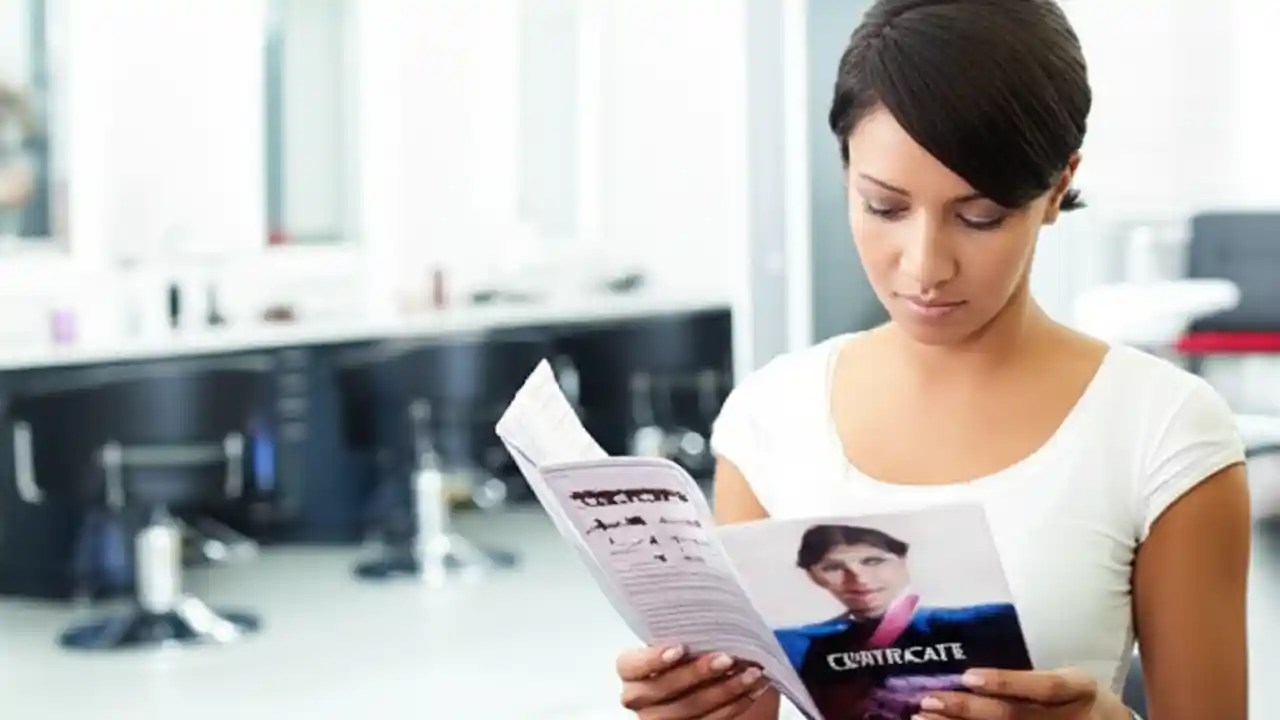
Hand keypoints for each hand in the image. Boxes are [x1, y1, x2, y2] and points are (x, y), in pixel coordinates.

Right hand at [616, 644, 771, 718]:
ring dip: (725, 690)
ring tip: (752, 672)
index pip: (630, 666)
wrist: (709, 678)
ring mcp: (660, 719)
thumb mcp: (686, 638)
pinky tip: (754, 687)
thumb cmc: (694, 651)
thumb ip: (688, 632)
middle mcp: (639, 698)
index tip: (681, 648)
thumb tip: (711, 612)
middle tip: (727, 659)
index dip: (654, 659)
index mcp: (632, 670)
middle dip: (698, 674)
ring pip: (690, 711)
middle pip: (662, 690)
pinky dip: (736, 704)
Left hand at [914, 667, 1109, 719]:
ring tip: (922, 718)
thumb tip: (967, 666)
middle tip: (929, 699)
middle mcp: (1071, 718)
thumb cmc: (1080, 698)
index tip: (968, 676)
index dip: (1008, 683)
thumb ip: (1030, 677)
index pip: (1046, 687)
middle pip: (1015, 717)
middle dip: (968, 710)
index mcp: (1080, 689)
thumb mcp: (1071, 681)